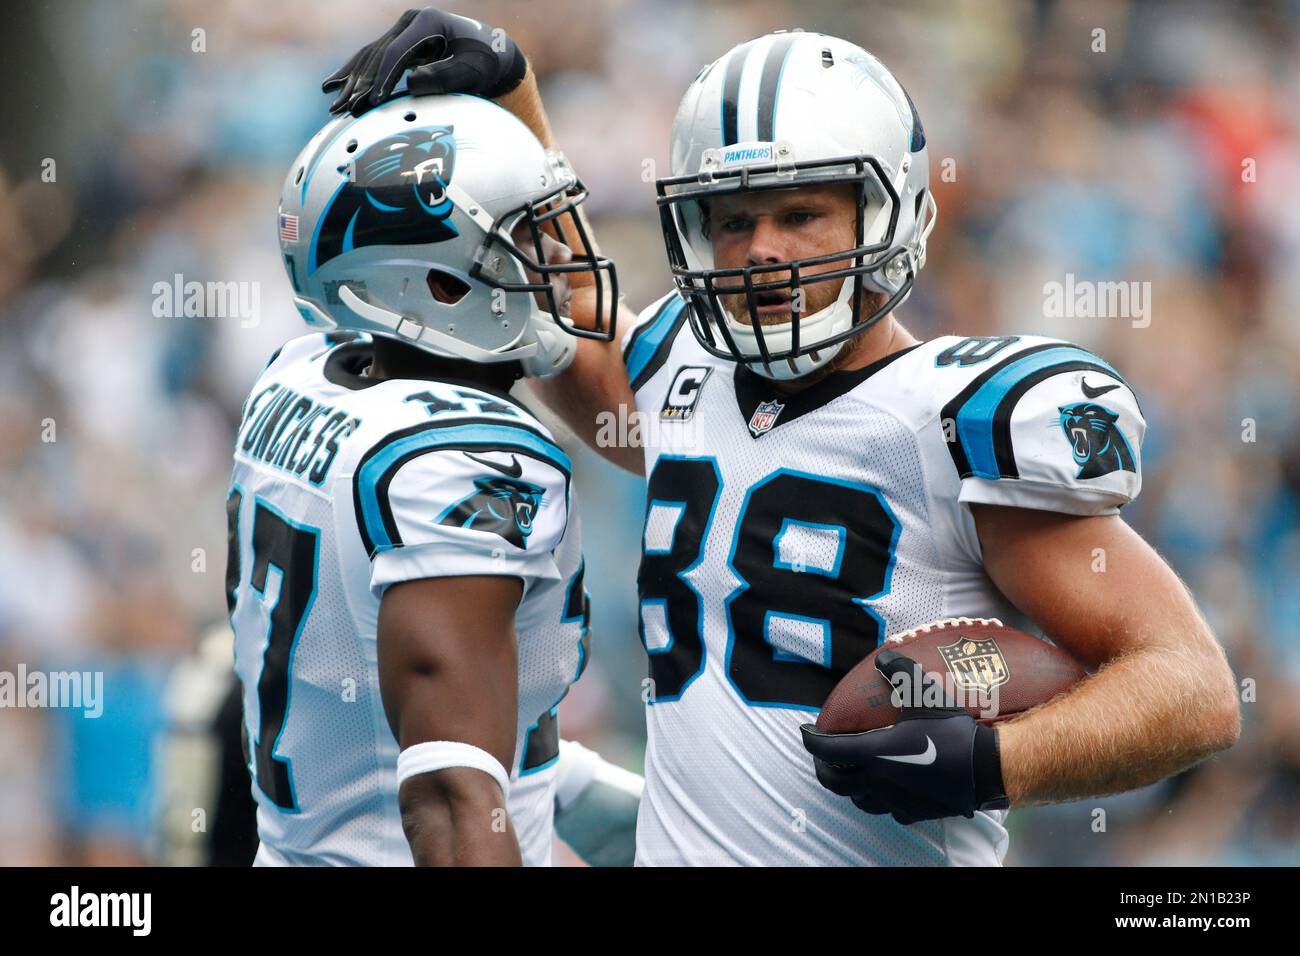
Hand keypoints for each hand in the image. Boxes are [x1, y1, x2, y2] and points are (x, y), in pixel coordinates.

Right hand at [322, 7, 526, 116]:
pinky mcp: (399, 43)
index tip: (373, 101)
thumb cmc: (485, 62)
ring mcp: (402, 31)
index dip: (384, 77)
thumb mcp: (472, 71)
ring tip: (335, 106)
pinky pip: (372, 59)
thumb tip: (413, 83)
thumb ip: (446, 77)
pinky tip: (332, 87)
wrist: (491, 54)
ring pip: (370, 56)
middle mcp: (410, 22)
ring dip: (351, 82)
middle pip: (378, 53)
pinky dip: (353, 75)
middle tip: (345, 109)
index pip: (397, 51)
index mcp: (427, 21)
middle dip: (361, 83)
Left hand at [800, 649, 1008, 824]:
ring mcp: (895, 800)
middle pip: (835, 782)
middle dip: (823, 768)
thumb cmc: (951, 731)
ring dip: (850, 787)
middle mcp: (877, 781)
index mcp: (872, 753)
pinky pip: (889, 810)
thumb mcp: (925, 694)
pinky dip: (881, 799)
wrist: (986, 768)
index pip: (826, 751)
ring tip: (853, 772)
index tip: (807, 732)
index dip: (811, 741)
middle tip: (824, 756)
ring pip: (859, 800)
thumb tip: (884, 656)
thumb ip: (901, 671)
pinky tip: (889, 788)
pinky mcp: (915, 812)